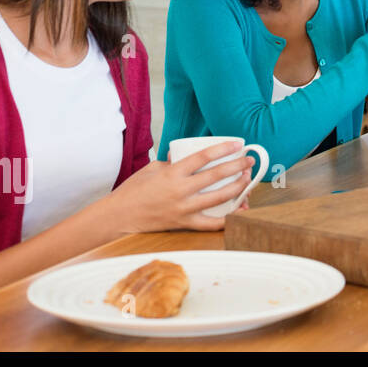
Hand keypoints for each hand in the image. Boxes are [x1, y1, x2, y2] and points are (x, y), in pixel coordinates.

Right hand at [104, 141, 254, 233]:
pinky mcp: (184, 223)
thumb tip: (190, 156)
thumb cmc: (133, 191)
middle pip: (216, 176)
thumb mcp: (151, 169)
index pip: (203, 156)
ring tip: (248, 180)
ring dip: (238, 188)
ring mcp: (183, 208)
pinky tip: (240, 211)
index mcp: (172, 173)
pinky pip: (211, 223)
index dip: (223, 148)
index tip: (237, 143)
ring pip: (219, 198)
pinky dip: (228, 219)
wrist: (118, 217)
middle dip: (237, 166)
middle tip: (249, 161)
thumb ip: (172, 163)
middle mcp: (180, 190)